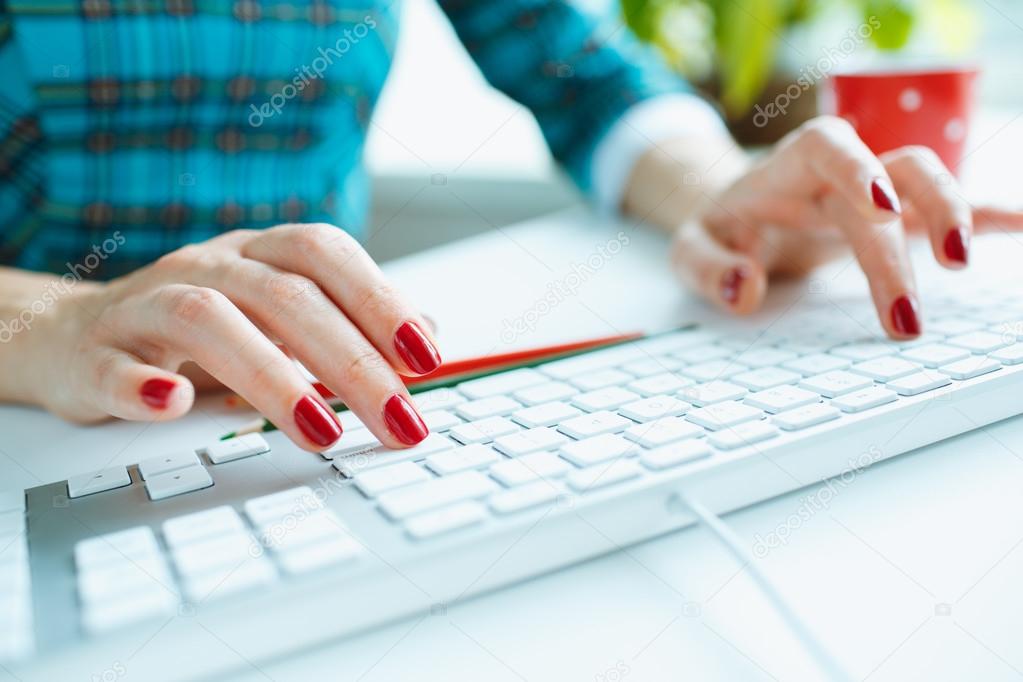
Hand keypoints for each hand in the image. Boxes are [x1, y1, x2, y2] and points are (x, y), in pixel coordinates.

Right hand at [34, 224, 441, 450]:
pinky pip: (114, 365)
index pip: (325, 255)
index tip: (426, 357)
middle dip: (352, 362)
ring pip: (208, 319)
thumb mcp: (279, 316)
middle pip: (286, 297)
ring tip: (321, 432)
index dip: (379, 298)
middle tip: (399, 420)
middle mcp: (209, 266)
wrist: (77, 334)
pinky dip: (144, 386)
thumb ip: (349, 323)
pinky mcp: (97, 353)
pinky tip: (177, 407)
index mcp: (258, 253)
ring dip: (271, 377)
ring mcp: (148, 304)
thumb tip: (428, 338)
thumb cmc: (197, 328)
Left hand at [669, 116, 1022, 337]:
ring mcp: (872, 192)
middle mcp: (838, 172)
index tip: (881, 210)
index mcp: (786, 169)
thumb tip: (743, 289)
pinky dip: (988, 217)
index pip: (825, 146)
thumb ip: (707, 267)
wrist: (739, 215)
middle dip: (901, 246)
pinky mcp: (894, 218)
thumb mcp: (690, 249)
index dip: (856, 168)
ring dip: (953, 216)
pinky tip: (1022, 229)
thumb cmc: (719, 230)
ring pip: (926, 181)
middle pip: (888, 184)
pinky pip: (945, 210)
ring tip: (963, 268)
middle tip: (905, 316)